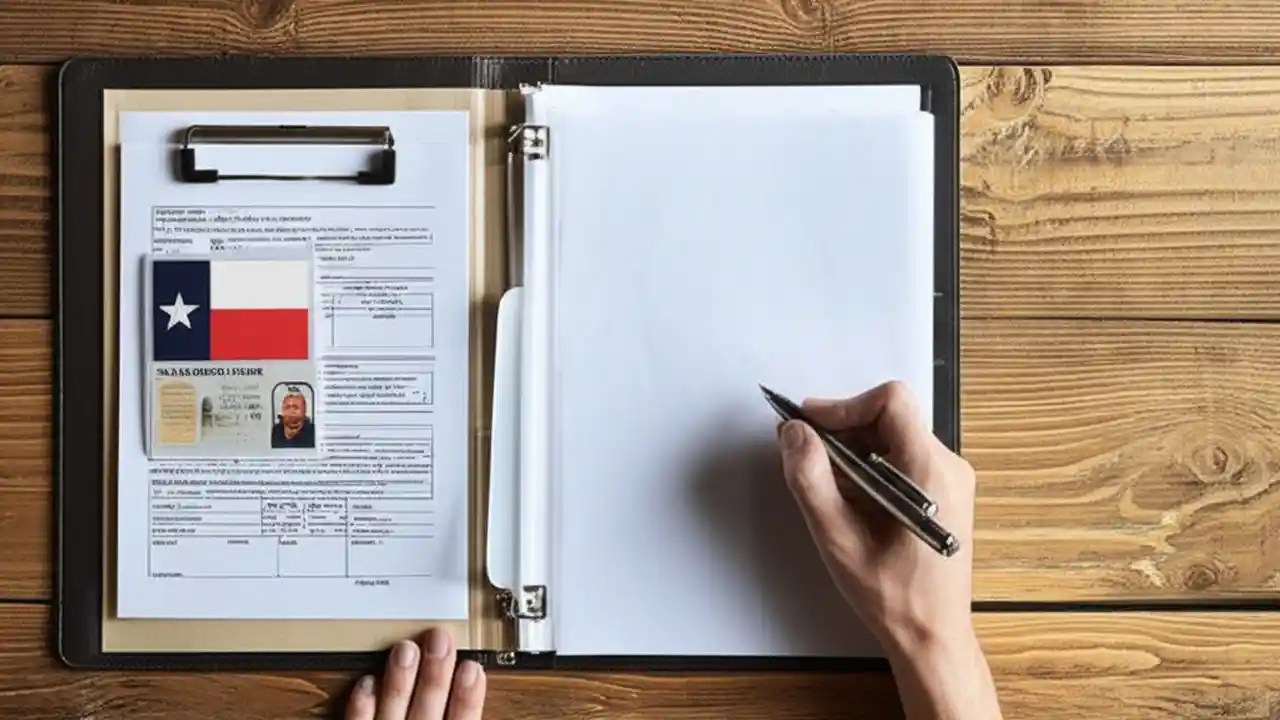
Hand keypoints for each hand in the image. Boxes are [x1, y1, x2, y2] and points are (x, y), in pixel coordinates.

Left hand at [345, 628, 485, 719]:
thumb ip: (460, 717)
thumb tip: (475, 692)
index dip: (468, 697)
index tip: (472, 668)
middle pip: (428, 711)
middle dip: (435, 673)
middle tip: (440, 640)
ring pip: (391, 712)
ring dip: (400, 680)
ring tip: (405, 649)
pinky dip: (361, 705)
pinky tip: (367, 681)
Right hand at [776, 381, 1000, 718]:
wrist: (930, 635)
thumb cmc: (892, 596)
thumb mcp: (837, 536)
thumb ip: (810, 478)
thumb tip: (794, 432)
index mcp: (930, 471)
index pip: (889, 401)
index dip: (843, 406)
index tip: (809, 425)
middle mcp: (947, 467)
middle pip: (888, 417)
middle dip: (842, 430)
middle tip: (806, 455)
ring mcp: (948, 480)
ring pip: (892, 437)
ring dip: (853, 452)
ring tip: (827, 487)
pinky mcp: (943, 493)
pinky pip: (901, 459)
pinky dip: (869, 468)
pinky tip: (849, 500)